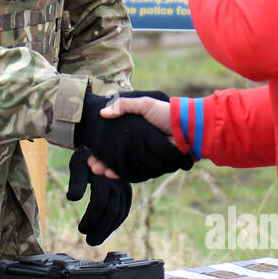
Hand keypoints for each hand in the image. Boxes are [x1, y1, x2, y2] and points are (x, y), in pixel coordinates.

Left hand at [65, 148, 130, 246]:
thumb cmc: (85, 159)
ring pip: (119, 214)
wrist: (101, 150)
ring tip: (96, 240)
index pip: (99, 202)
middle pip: (111, 211)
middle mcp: (118, 184)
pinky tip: (105, 231)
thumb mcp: (77, 165)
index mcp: (105, 177)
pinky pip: (123, 212)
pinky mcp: (128, 194)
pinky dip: (114, 224)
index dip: (91, 218)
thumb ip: (75, 182)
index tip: (81, 229)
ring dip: (107, 230)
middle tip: (89, 242)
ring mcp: (125, 189)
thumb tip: (71, 198)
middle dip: (100, 229)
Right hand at [73, 88, 191, 181]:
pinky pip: (136, 172)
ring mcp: (146, 156)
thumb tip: (102, 113)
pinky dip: (124, 174)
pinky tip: (112, 174)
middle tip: (90, 163)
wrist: (189, 129)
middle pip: (116, 154)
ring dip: (110, 168)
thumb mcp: (144, 105)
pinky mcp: (153, 166)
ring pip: (124, 164)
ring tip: (97, 170)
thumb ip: (124, 106)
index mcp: (136, 131)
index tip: (88, 148)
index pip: (114, 139)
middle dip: (102, 160)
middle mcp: (139, 144)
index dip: (101, 145)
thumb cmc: (167, 114)